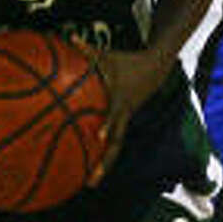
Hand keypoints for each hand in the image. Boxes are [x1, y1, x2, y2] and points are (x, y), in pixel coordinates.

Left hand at [84, 46, 163, 184]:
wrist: (153, 69)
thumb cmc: (125, 61)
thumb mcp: (106, 55)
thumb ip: (87, 49)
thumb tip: (69, 38)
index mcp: (118, 99)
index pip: (113, 115)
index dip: (107, 125)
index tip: (99, 138)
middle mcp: (122, 115)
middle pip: (115, 144)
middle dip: (104, 163)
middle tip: (90, 181)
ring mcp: (124, 121)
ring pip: (115, 148)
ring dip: (103, 166)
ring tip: (89, 184)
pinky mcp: (123, 123)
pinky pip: (113, 142)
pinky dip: (102, 155)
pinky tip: (88, 166)